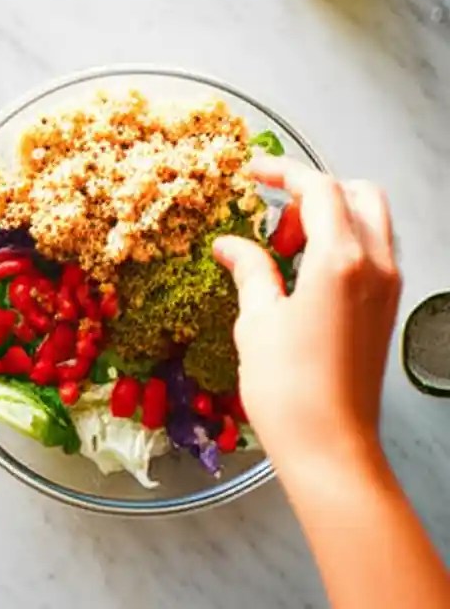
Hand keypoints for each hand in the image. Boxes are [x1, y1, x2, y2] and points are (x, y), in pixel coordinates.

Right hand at [212, 156, 400, 464]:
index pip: (319, 190)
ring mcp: (387, 288)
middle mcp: (374, 266)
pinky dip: (341, 246)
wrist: (330, 444)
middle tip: (273, 216)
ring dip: (331, 218)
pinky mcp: (385, 310)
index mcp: (340, 260)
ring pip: (370, 223)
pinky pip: (371, 255)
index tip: (252, 172)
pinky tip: (302, 275)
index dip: (284, 173)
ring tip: (284, 248)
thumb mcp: (256, 320)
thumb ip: (249, 271)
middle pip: (357, 196)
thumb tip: (230, 245)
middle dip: (315, 192)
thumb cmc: (287, 386)